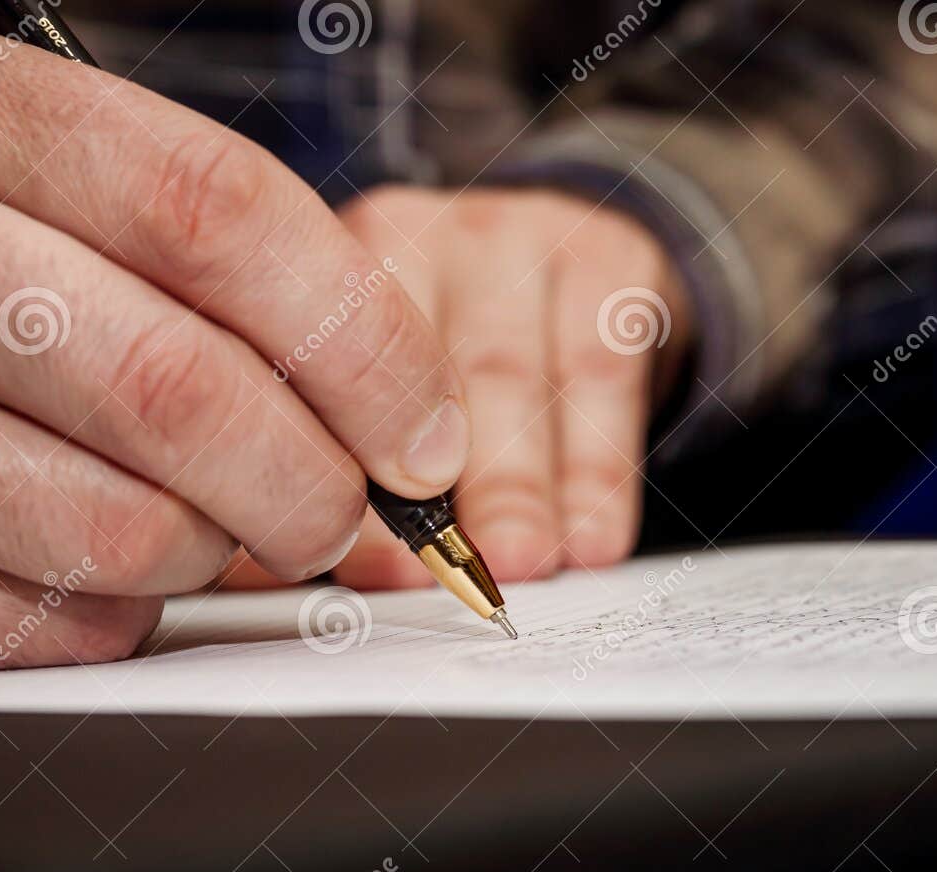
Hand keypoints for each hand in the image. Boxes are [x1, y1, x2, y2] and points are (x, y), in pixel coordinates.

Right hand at [0, 28, 468, 672]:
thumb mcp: (39, 196)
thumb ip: (208, 268)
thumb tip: (402, 420)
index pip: (220, 213)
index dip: (362, 340)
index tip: (421, 428)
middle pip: (182, 387)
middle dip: (314, 482)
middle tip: (342, 510)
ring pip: (120, 527)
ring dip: (205, 552)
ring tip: (181, 518)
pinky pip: (38, 624)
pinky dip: (102, 611)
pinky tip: (60, 553)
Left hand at [330, 187, 689, 588]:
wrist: (577, 272)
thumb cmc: (456, 356)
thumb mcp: (387, 390)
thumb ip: (350, 473)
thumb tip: (347, 574)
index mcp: (330, 264)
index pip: (327, 366)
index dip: (349, 468)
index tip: (373, 561)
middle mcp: (418, 231)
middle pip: (424, 363)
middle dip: (449, 482)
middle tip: (463, 563)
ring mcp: (517, 233)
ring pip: (511, 371)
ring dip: (521, 483)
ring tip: (526, 560)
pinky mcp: (609, 254)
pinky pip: (602, 372)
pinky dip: (598, 467)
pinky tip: (594, 535)